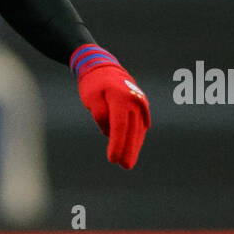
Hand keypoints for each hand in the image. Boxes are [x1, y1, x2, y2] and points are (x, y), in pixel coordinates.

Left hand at [72, 45, 149, 169]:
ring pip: (138, 129)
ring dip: (134, 146)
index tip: (113, 159)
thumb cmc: (94, 84)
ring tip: (128, 162)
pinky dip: (137, 137)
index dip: (117, 144)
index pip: (119, 127)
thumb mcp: (91, 98)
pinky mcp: (142, 106)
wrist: (104, 68)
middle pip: (132, 130)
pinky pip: (140, 124)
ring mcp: (140, 103)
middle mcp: (134, 101)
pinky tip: (134, 149)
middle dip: (129, 150)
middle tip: (125, 166)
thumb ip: (100, 114)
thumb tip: (109, 132)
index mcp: (121, 98)